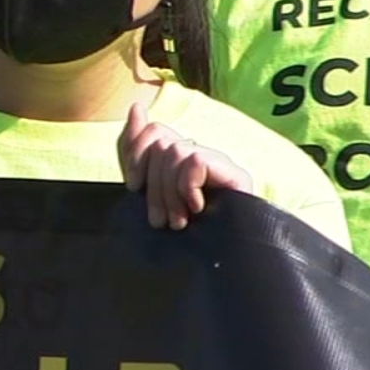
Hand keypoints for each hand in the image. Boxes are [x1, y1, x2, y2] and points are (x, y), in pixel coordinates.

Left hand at [117, 100, 251, 230]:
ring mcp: (219, 163)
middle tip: (158, 220)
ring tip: (178, 221)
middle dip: (153, 185)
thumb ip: (135, 149)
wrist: (218, 263)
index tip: (133, 187)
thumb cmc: (180, 234)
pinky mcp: (236, 175)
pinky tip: (198, 208)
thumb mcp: (147, 191)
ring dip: (169, 191)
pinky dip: (188, 186)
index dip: (136, 153)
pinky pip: (195, 161)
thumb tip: (136, 106)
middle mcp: (200, 154)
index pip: (153, 130)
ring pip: (175, 151)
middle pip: (161, 142)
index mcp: (178, 157)